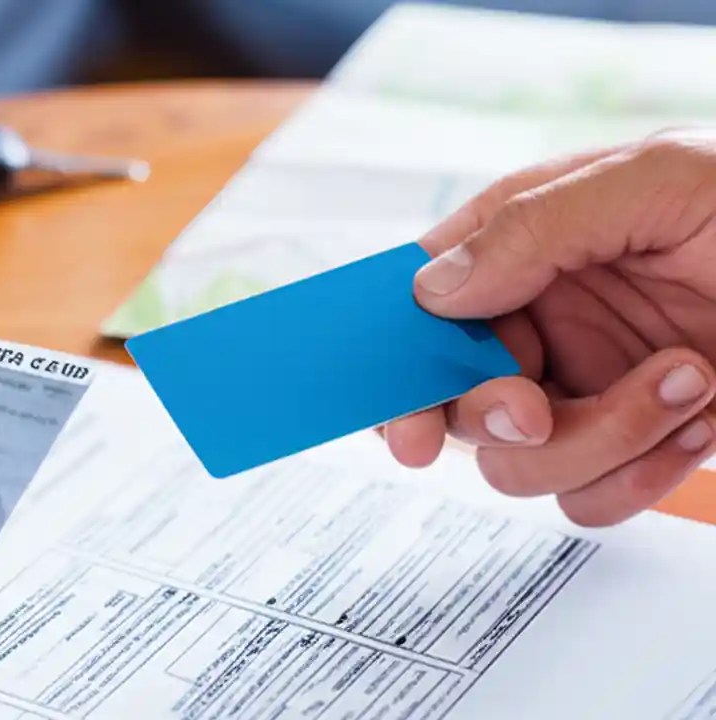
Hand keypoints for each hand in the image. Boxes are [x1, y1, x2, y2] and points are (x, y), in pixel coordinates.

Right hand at [384, 133, 715, 525]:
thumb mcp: (659, 181)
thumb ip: (532, 225)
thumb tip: (433, 290)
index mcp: (525, 245)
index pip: (419, 305)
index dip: (392, 365)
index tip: (396, 418)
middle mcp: (541, 321)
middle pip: (452, 403)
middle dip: (489, 417)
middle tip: (529, 407)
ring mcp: (583, 388)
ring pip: (519, 464)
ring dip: (598, 438)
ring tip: (687, 379)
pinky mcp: (634, 443)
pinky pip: (590, 499)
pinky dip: (641, 473)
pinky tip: (702, 416)